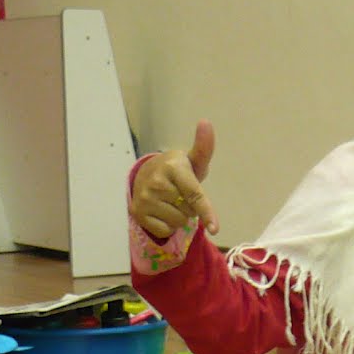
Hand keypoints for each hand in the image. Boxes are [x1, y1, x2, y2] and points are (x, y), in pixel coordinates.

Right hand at [129, 119, 219, 237]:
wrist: (145, 175)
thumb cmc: (177, 170)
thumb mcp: (192, 160)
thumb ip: (203, 148)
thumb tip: (206, 122)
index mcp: (173, 167)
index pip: (194, 194)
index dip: (206, 212)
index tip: (215, 228)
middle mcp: (156, 182)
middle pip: (190, 212)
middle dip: (190, 207)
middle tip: (180, 194)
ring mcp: (145, 198)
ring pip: (178, 223)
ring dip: (179, 217)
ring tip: (170, 201)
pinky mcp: (138, 212)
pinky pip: (165, 230)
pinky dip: (167, 225)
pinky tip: (161, 211)